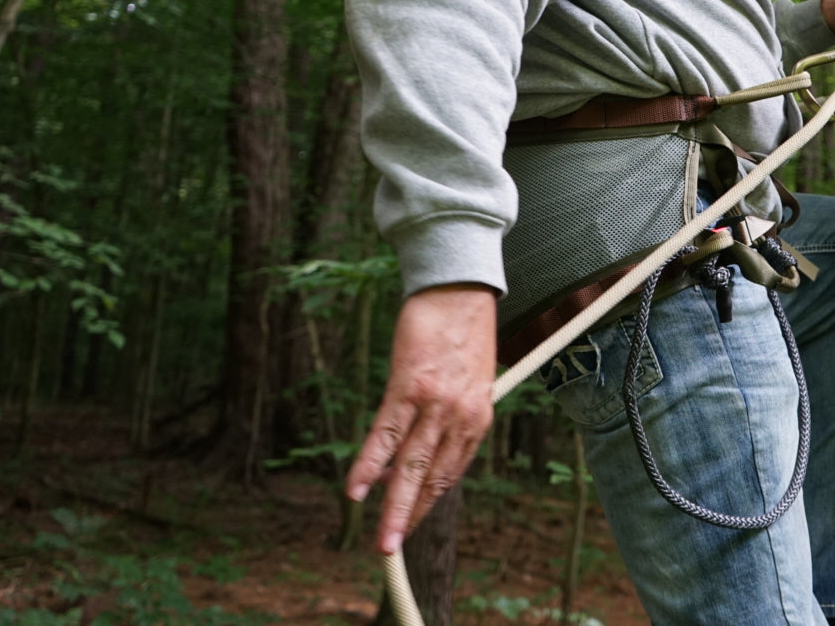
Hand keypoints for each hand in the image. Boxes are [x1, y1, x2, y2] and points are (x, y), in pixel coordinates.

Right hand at [345, 283, 496, 553]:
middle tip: (392, 549)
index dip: (428, 499)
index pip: (451, 471)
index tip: (411, 520)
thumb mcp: (473, 377)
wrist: (460, 286)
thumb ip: (454, 412)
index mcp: (479, 417)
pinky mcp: (408, 385)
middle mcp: (460, 416)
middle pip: (432, 477)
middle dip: (412, 516)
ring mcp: (434, 403)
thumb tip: (421, 442)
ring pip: (409, 465)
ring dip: (392, 506)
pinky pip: (385, 434)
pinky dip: (368, 464)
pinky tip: (355, 489)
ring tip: (381, 538)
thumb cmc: (463, 330)